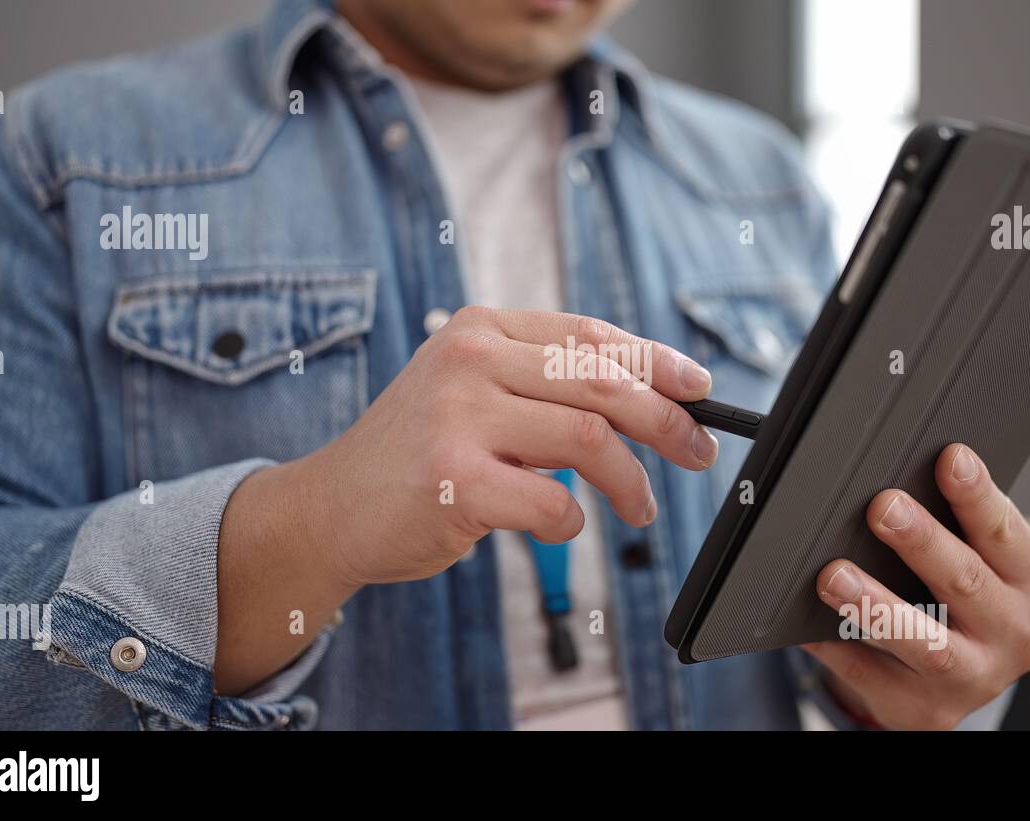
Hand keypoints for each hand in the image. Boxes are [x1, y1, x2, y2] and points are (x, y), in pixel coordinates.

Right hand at [217, 307, 717, 690]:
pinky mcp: (452, 478)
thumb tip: (652, 397)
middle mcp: (469, 358)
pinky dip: (572, 523)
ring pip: (591, 439)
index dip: (657, 361)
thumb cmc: (418, 454)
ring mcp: (458, 416)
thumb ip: (543, 385)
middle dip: (667, 421)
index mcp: (480, 328)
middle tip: (697, 453)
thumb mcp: (473, 392)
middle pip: (605, 382)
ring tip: (641, 508)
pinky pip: (552, 503)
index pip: (591, 335)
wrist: (330, 508)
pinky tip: (560, 527)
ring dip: (632, 482)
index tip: (699, 388)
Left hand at [802, 443, 1029, 729]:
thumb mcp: (983, 555)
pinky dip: (838, 647)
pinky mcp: (927, 710)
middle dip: (923, 542)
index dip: (976, 495)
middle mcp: (1016, 633)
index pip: (1004, 531)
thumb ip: (958, 521)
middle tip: (884, 507)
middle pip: (966, 583)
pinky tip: (807, 625)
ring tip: (834, 574)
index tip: (950, 458)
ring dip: (876, 606)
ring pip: (924, 642)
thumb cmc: (970, 593)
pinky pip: (871, 675)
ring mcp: (974, 678)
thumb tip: (895, 473)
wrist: (966, 673)